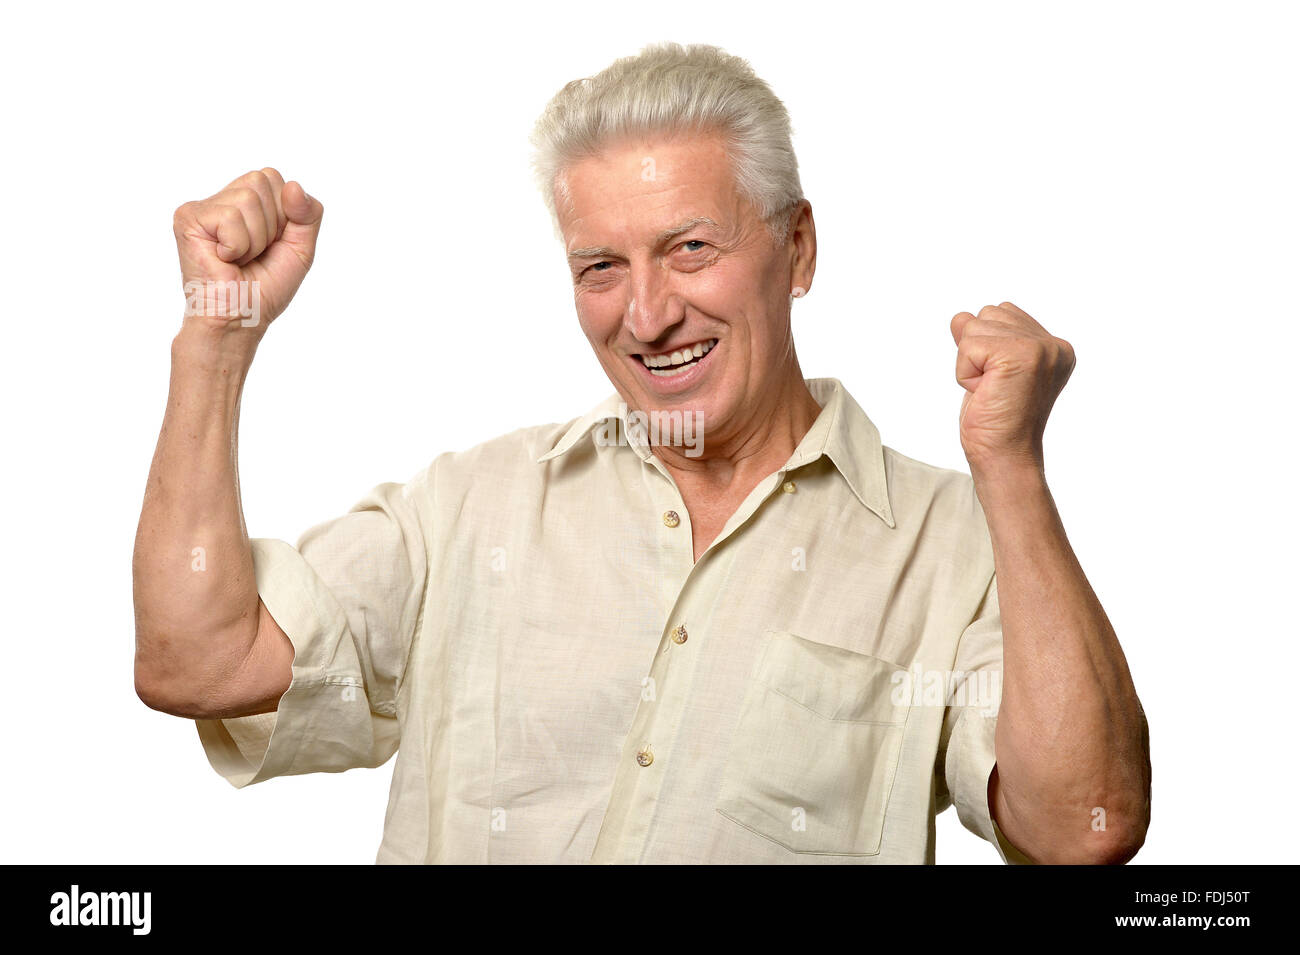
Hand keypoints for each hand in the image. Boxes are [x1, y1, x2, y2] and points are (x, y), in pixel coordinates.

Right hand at [173, 167, 322, 332]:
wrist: (241, 318)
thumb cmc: (265, 287)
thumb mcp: (301, 248)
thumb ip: (309, 214)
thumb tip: (294, 186)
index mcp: (247, 201)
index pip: (276, 178)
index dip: (285, 215)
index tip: (271, 244)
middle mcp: (222, 199)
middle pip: (262, 180)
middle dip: (270, 225)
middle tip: (253, 253)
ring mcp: (202, 207)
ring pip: (247, 198)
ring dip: (254, 239)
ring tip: (239, 259)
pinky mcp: (188, 218)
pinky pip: (230, 217)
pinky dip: (238, 246)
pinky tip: (224, 259)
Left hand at [950, 302, 1074, 474]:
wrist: (1003, 456)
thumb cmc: (996, 419)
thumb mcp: (988, 369)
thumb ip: (982, 338)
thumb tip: (960, 317)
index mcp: (1054, 346)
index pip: (1002, 313)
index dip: (986, 347)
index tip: (1001, 382)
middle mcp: (1054, 344)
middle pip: (988, 314)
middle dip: (977, 352)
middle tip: (994, 387)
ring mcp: (1040, 348)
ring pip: (974, 327)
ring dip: (970, 363)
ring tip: (990, 389)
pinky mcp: (1020, 355)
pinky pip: (967, 347)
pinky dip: (965, 373)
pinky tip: (985, 392)